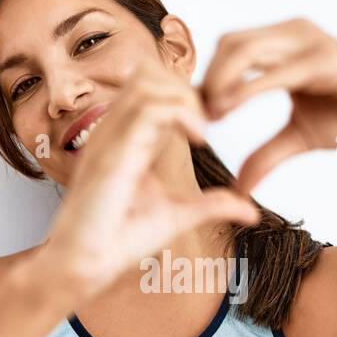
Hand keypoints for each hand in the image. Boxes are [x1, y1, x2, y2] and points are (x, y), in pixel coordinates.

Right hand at [36, 51, 259, 304]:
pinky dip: (183, 114)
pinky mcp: (113, 153)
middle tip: (210, 123)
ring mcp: (110, 137)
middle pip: (149, 72)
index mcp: (126, 136)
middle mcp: (114, 129)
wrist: (85, 265)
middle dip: (188, 88)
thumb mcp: (180, 215)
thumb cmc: (119, 239)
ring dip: (187, 98)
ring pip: (149, 81)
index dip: (188, 94)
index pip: (153, 85)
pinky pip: (149, 109)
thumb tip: (251, 210)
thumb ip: (213, 205)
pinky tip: (200, 138)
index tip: (211, 125)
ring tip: (204, 131)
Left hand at [198, 17, 336, 193]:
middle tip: (195, 118)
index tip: (192, 117)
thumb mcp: (299, 138)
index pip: (228, 48)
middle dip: (206, 78)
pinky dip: (247, 89)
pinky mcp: (325, 59)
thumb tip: (237, 189)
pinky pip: (275, 70)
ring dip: (220, 82)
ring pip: (245, 49)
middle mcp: (293, 33)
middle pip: (228, 42)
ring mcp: (309, 41)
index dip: (205, 80)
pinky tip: (230, 111)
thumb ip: (265, 156)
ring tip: (210, 116)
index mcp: (284, 45)